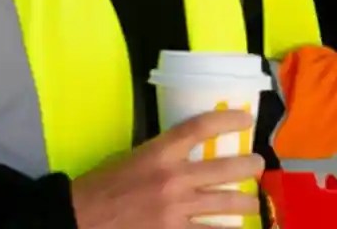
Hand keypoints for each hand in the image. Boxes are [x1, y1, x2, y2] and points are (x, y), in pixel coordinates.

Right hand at [72, 110, 264, 228]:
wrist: (79, 219)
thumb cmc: (102, 186)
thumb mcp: (133, 158)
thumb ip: (163, 153)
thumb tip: (191, 150)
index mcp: (159, 153)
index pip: (201, 127)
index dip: (229, 120)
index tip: (247, 118)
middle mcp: (173, 179)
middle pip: (226, 168)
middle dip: (250, 167)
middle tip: (257, 165)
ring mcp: (175, 211)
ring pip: (226, 205)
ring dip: (245, 204)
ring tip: (252, 203)